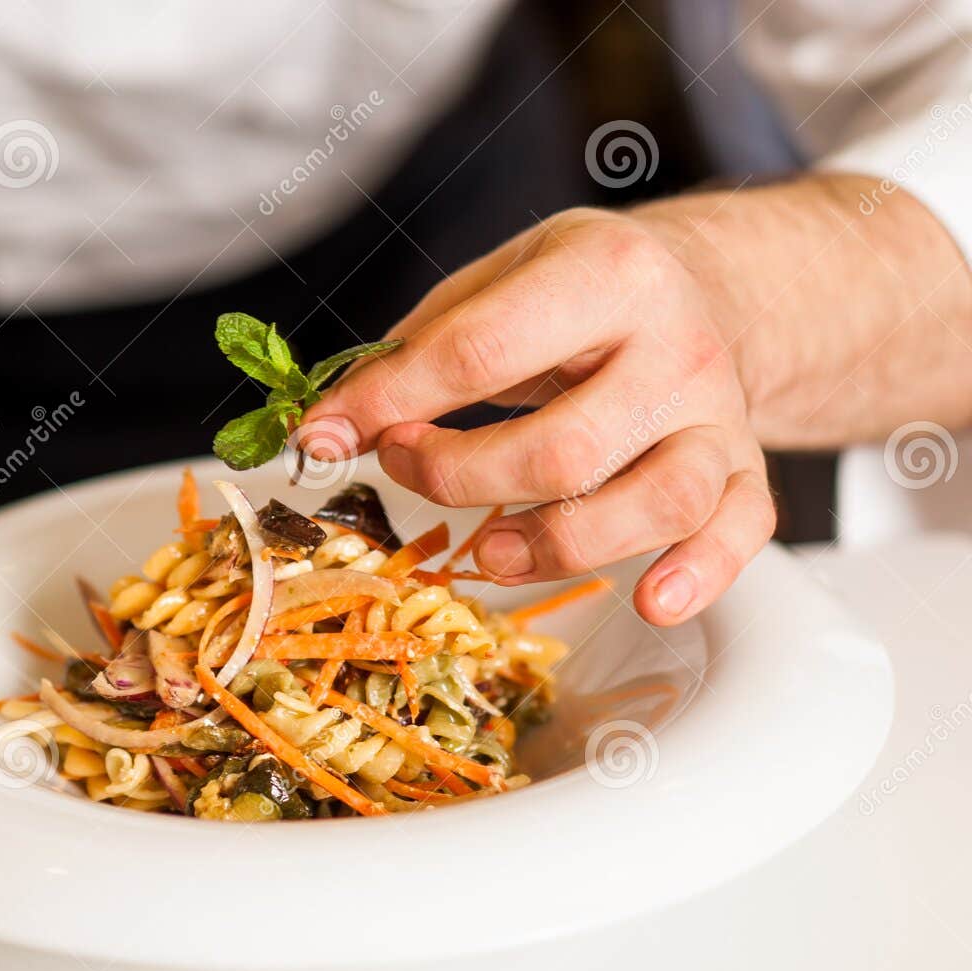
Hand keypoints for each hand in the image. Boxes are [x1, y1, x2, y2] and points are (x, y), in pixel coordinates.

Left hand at [296, 206, 775, 626]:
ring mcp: (717, 413)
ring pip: (656, 500)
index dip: (387, 402)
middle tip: (405, 468)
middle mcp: (676, 344)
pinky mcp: (744, 467)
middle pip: (563, 449)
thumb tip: (324, 431)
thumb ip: (414, 352)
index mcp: (608, 272)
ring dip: (556, 544)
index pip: (481, 351)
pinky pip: (738, 531)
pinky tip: (652, 601)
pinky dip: (700, 574)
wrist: (699, 286)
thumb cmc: (576, 295)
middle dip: (457, 476)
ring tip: (488, 553)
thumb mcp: (496, 284)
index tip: (323, 435)